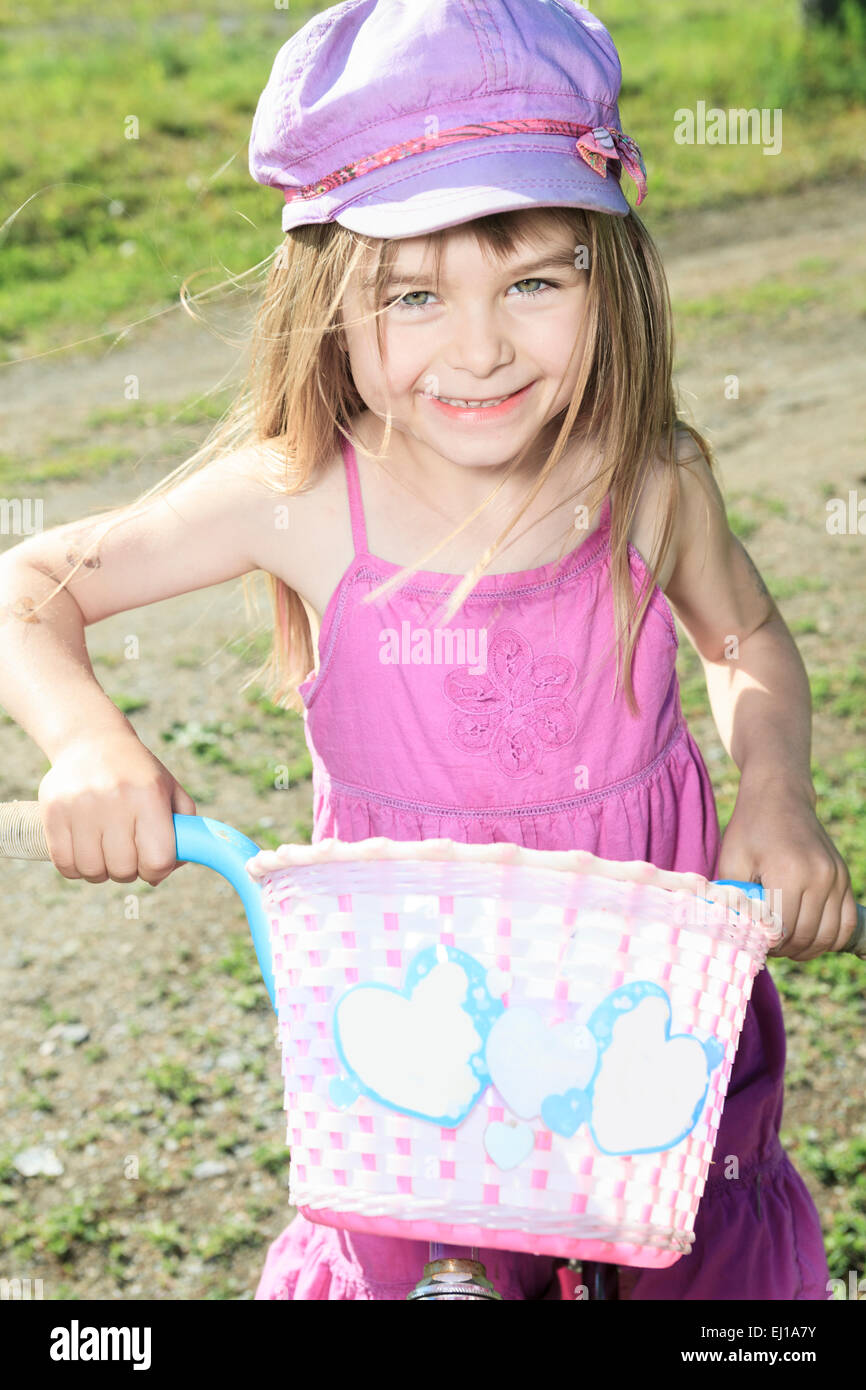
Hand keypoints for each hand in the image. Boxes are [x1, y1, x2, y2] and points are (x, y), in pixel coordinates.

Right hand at [38, 728, 196, 886]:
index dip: (158, 870)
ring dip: (101, 871)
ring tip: (105, 852)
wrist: (92, 741)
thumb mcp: (170, 791)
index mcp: (149, 795)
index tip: (153, 861)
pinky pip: (64, 864)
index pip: (158, 859)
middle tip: (127, 853)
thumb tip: (163, 874)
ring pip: (92, 871)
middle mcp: (115, 799)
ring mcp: (80, 806)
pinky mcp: (53, 811)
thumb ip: (184, 831)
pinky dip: (76, 867)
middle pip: (124, 869)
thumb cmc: (138, 775)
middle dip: (129, 870)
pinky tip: (85, 851)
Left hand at [717, 774, 858, 959]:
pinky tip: (811, 939)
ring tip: (788, 945)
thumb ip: (737, 900)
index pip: (783, 930)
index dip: (768, 945)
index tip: (756, 942)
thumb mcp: (732, 861)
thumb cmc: (749, 829)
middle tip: (770, 946)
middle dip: (786, 949)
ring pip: (829, 935)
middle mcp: (819, 876)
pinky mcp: (844, 877)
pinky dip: (831, 938)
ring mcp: (837, 877)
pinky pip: (847, 922)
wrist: (780, 796)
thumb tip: (743, 934)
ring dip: (808, 949)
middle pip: (807, 936)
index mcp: (788, 872)